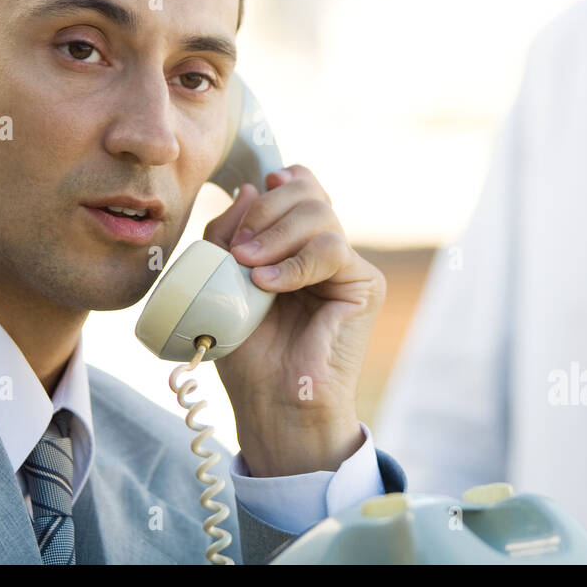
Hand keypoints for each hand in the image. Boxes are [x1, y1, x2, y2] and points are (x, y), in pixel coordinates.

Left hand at [201, 165, 384, 476]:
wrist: (272, 402)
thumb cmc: (248, 351)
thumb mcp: (222, 280)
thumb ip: (231, 235)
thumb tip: (249, 187)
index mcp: (296, 244)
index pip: (301, 188)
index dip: (280, 184)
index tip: (253, 194)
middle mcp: (326, 250)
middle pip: (309, 194)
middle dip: (267, 210)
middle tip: (239, 249)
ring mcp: (348, 267)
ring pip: (321, 215)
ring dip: (277, 234)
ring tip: (249, 268)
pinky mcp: (364, 286)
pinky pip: (333, 249)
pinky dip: (296, 263)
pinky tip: (268, 285)